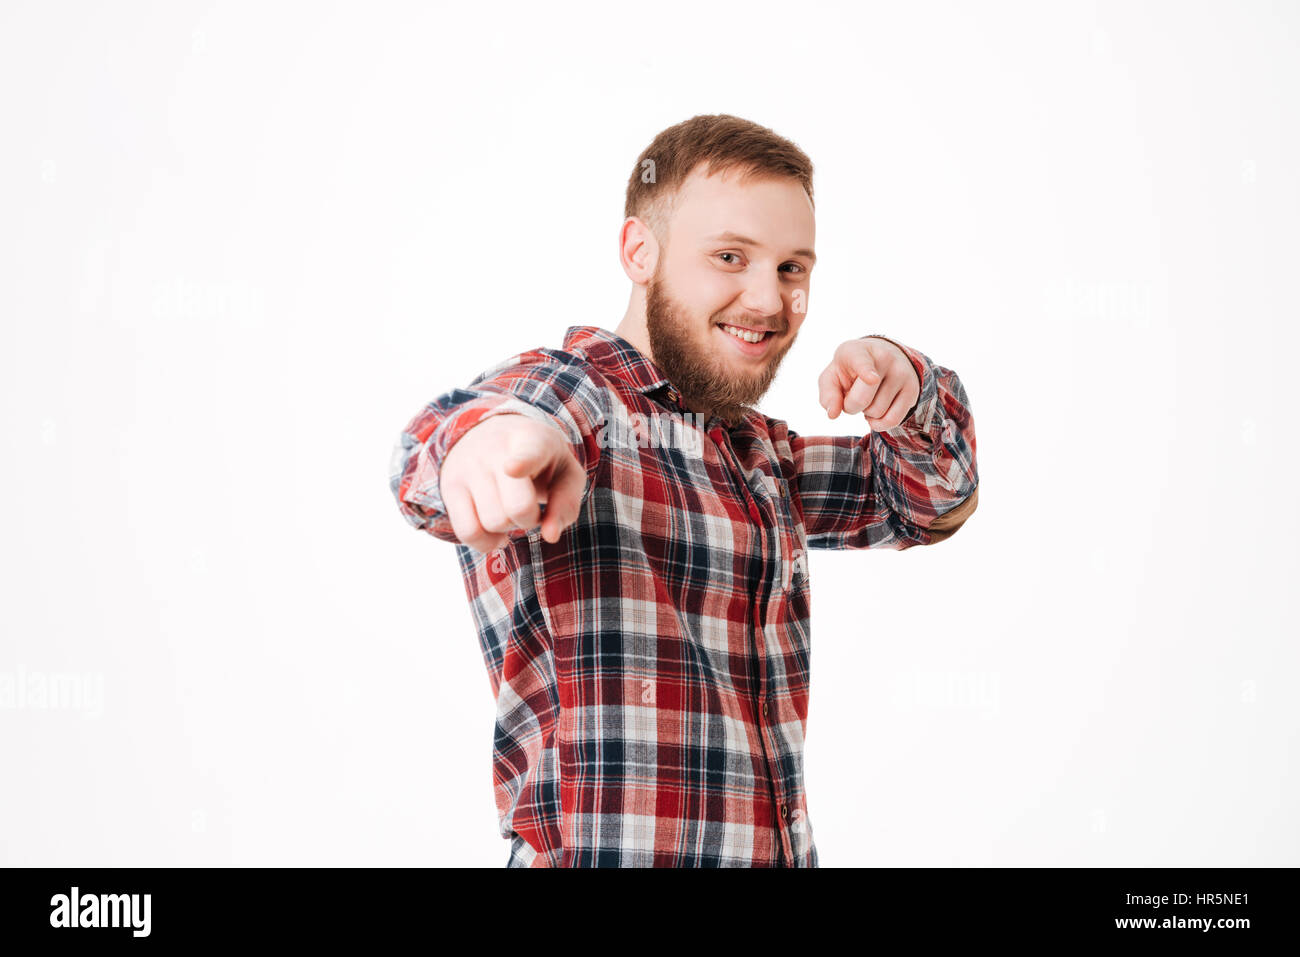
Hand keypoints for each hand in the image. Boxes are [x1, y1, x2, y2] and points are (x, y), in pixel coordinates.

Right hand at [439, 414, 585, 552]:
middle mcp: (495, 450)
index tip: (513, 469)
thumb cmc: (540, 462)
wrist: (491, 433)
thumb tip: (550, 536)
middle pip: (517, 508)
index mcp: (532, 440)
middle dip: (530, 518)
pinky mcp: (450, 486)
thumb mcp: (565, 473)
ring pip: (493, 523)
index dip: (522, 463)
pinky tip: (495, 532)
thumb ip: (565, 504)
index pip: (527, 454)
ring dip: (508, 528)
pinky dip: (485, 543)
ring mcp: (468, 466)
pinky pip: (467, 533)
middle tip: (531, 504)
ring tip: (509, 508)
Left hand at [817, 336, 920, 430]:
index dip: (866, 372)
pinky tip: (877, 413)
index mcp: (857, 351)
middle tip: (853, 395)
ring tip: (869, 397)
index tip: (872, 379)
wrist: (882, 356)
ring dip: (867, 413)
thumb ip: (828, 394)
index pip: (862, 363)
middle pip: (862, 400)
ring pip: (877, 412)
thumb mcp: (832, 376)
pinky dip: (880, 424)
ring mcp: (902, 373)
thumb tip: (833, 414)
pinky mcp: (913, 389)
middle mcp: (884, 358)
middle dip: (851, 406)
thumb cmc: (850, 371)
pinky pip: (893, 420)